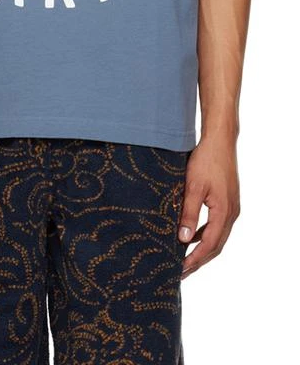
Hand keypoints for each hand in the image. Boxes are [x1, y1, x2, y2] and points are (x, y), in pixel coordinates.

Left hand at [178, 134, 240, 278]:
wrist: (220, 140)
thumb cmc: (206, 160)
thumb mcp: (193, 187)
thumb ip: (189, 214)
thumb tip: (184, 240)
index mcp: (224, 212)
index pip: (209, 245)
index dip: (195, 259)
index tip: (180, 270)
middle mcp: (232, 213)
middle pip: (216, 245)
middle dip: (199, 260)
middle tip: (181, 272)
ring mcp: (232, 207)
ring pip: (218, 237)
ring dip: (202, 249)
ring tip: (185, 258)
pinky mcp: (228, 201)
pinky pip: (218, 225)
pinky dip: (206, 235)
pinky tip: (193, 236)